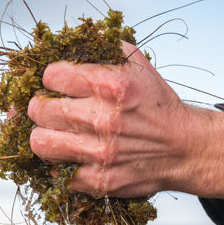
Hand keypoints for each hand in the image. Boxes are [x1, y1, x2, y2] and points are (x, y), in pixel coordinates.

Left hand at [27, 42, 223, 200]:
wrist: (184, 148)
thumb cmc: (158, 107)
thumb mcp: (138, 65)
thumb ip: (103, 49)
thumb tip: (71, 43)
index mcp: (110, 85)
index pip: (51, 76)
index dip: (51, 79)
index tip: (58, 84)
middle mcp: (103, 119)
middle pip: (39, 110)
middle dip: (41, 107)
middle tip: (51, 109)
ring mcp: (100, 153)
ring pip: (40, 143)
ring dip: (44, 136)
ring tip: (56, 133)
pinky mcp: (100, 180)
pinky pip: (57, 174)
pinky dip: (60, 166)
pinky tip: (71, 156)